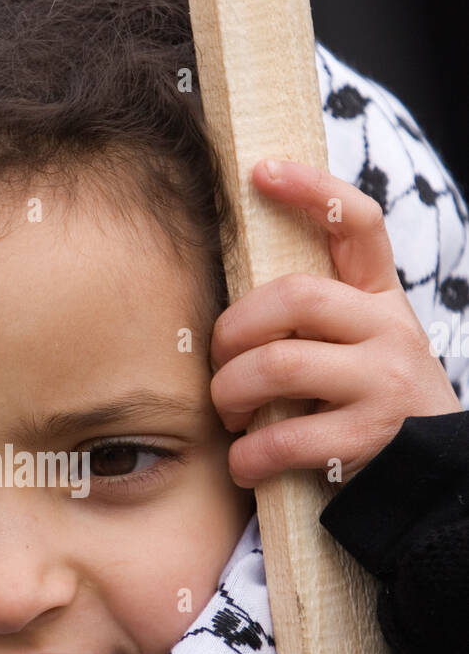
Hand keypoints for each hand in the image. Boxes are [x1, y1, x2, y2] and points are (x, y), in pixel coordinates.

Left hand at [208, 158, 462, 488]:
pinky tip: (244, 464)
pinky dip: (247, 456)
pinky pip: (283, 438)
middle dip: (234, 330)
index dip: (311, 190)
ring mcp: (383, 383)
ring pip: (278, 364)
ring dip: (231, 391)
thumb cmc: (371, 408)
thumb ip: (318, 318)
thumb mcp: (361, 348)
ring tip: (229, 413)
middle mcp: (390, 331)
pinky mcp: (369, 438)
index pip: (357, 224)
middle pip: (294, 297)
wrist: (433, 481)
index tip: (261, 171)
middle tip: (220, 361)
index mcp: (381, 300)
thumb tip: (233, 302)